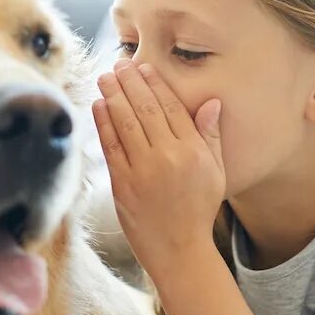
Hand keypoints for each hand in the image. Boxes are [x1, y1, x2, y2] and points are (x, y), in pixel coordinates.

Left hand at [92, 59, 223, 274]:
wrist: (180, 251)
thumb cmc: (199, 210)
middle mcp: (169, 157)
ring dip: (113, 96)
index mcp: (194, 152)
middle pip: (146, 110)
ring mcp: (143, 171)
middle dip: (131, 82)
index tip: (144, 67)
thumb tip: (211, 102)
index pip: (172, 108)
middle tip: (119, 63)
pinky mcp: (122, 185)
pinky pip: (111, 147)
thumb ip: (211, 136)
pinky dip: (103, 124)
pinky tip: (98, 106)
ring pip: (125, 123)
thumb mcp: (216, 172)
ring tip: (105, 77)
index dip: (156, 85)